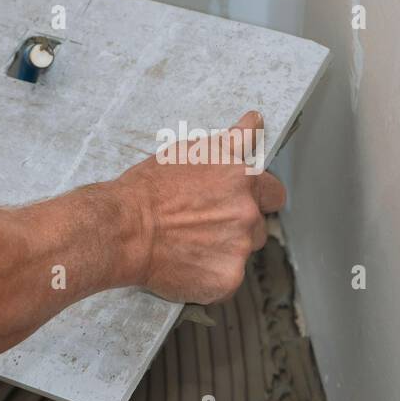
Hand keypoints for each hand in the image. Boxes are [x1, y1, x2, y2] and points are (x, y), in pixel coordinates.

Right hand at [113, 111, 285, 303]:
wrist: (125, 228)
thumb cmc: (150, 188)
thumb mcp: (192, 150)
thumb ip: (233, 140)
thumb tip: (256, 120)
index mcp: (244, 178)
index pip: (274, 193)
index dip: (258, 199)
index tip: (239, 203)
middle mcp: (248, 211)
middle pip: (258, 225)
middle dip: (238, 225)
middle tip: (203, 224)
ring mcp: (240, 246)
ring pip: (242, 252)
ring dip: (225, 249)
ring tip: (189, 243)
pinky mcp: (228, 277)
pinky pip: (227, 279)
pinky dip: (210, 276)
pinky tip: (186, 263)